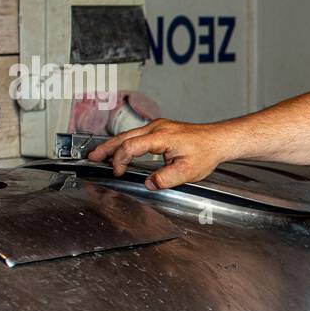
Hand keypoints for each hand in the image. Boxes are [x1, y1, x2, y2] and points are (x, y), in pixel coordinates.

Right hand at [87, 118, 237, 190]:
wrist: (218, 140)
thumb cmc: (205, 153)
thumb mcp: (187, 171)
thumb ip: (166, 179)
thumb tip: (149, 183)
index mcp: (160, 136)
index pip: (131, 146)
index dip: (120, 160)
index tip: (117, 172)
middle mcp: (156, 128)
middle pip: (124, 136)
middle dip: (106, 148)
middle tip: (91, 157)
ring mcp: (158, 127)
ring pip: (129, 134)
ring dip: (113, 144)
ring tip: (99, 153)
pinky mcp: (161, 129)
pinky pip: (137, 134)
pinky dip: (125, 142)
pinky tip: (121, 148)